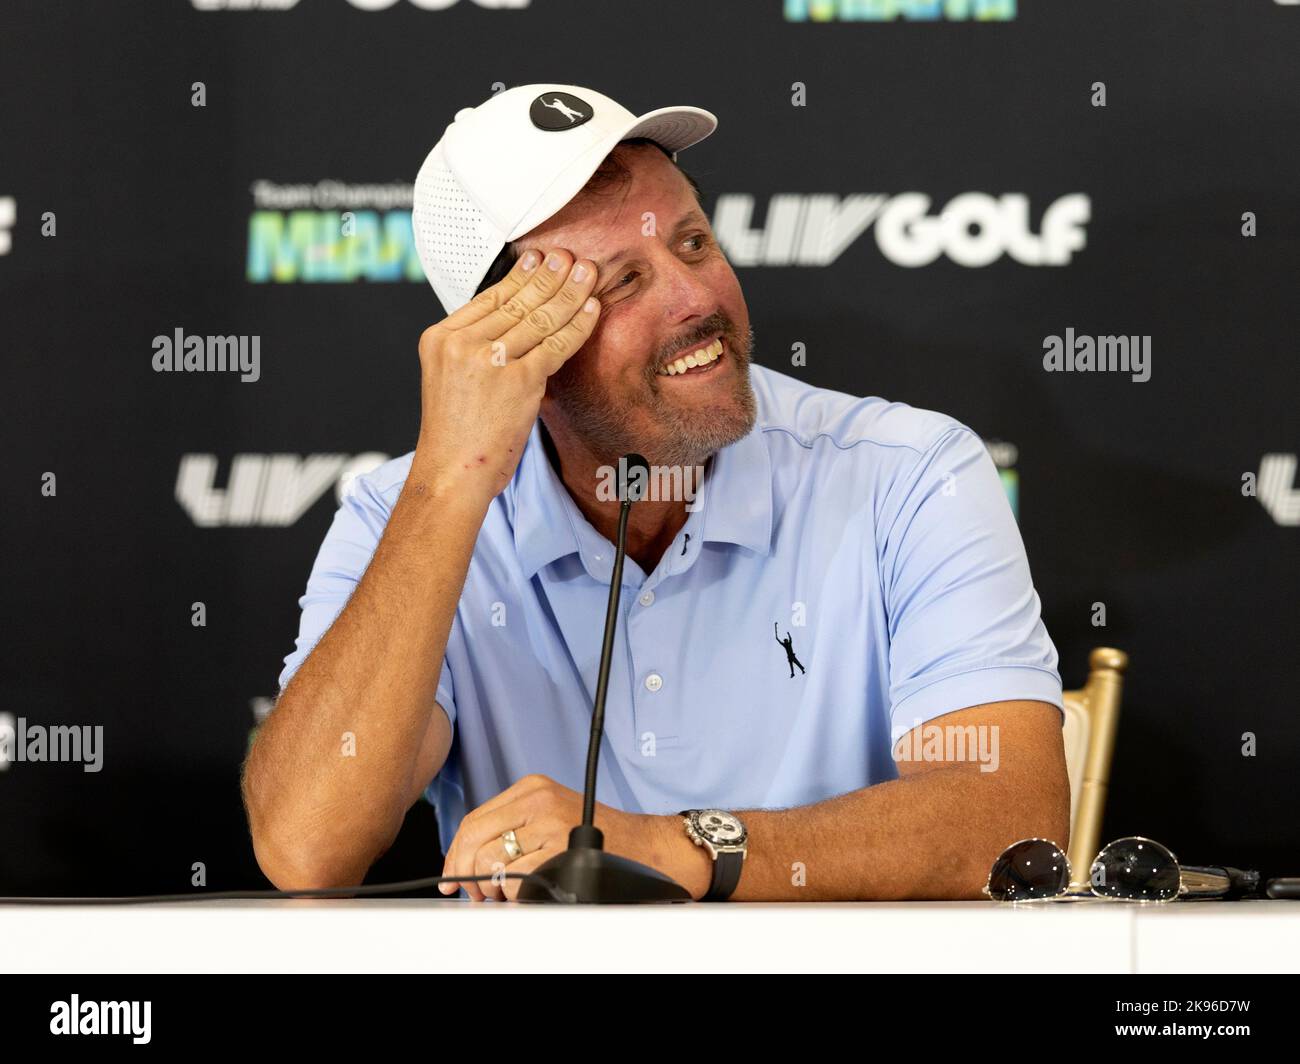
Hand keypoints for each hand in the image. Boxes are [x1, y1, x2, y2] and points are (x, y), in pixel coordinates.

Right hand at [412, 247, 600, 503]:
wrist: (451, 473)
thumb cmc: (456, 436)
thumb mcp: (451, 379)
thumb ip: (474, 349)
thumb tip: (515, 322)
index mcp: (440, 338)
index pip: (489, 297)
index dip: (519, 276)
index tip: (538, 259)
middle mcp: (462, 343)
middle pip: (516, 301)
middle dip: (549, 276)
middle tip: (570, 258)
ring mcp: (489, 360)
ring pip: (539, 317)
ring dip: (569, 292)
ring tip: (587, 274)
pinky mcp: (517, 379)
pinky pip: (556, 344)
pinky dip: (578, 325)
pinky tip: (591, 308)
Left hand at [437, 774, 692, 901]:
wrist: (648, 847)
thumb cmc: (601, 839)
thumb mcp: (552, 817)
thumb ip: (513, 830)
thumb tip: (467, 862)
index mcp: (531, 788)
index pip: (473, 821)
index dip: (455, 854)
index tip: (451, 879)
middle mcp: (537, 798)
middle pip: (474, 838)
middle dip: (466, 874)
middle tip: (477, 896)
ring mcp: (549, 822)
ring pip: (490, 861)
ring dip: (493, 889)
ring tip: (510, 895)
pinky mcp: (560, 848)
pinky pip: (516, 880)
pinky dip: (515, 896)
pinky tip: (528, 896)